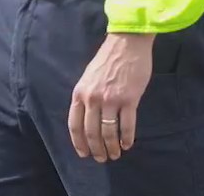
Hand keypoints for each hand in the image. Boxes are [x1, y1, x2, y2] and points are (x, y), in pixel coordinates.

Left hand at [68, 32, 152, 161]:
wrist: (126, 44)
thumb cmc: (107, 60)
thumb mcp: (88, 78)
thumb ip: (86, 97)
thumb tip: (86, 119)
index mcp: (79, 93)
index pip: (74, 125)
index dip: (79, 142)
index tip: (83, 154)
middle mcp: (92, 98)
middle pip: (91, 132)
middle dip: (96, 149)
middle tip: (102, 159)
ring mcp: (111, 99)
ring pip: (108, 132)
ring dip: (111, 147)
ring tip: (115, 154)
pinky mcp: (129, 99)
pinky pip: (127, 125)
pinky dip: (127, 138)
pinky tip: (127, 144)